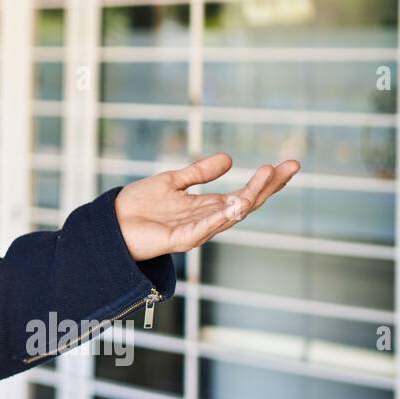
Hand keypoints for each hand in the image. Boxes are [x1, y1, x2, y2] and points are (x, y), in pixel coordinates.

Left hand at [113, 153, 299, 260]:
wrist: (110, 224)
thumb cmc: (137, 207)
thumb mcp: (172, 182)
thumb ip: (199, 173)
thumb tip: (229, 158)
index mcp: (206, 207)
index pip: (244, 194)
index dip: (266, 181)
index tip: (288, 164)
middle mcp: (206, 220)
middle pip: (246, 204)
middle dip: (268, 186)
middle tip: (290, 167)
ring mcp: (195, 231)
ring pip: (230, 215)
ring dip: (249, 196)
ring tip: (267, 176)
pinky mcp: (178, 240)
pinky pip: (203, 229)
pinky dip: (219, 217)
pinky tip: (234, 204)